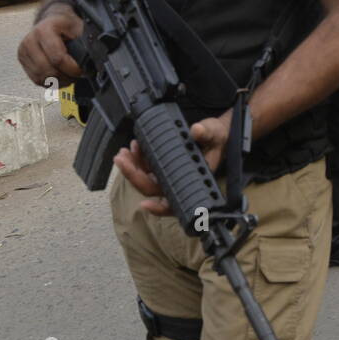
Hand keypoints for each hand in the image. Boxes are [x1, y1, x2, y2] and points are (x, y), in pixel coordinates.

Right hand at [17, 6, 83, 83]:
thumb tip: (89, 62)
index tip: (82, 70)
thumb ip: (84, 44)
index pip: (57, 58)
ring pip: (41, 77)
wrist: (53, 20)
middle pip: (47, 70)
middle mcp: (30, 40)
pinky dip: (50, 82)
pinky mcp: (22, 60)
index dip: (72, 68)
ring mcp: (23, 51)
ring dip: (58, 81)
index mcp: (44, 30)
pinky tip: (60, 77)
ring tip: (70, 76)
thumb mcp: (79, 29)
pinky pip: (36, 79)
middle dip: (65, 76)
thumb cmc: (66, 25)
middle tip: (77, 75)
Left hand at [113, 114, 230, 215]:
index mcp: (194, 180)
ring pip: (146, 180)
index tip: (145, 205)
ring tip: (124, 152)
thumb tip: (197, 131)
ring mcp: (170, 176)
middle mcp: (179, 182)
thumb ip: (207, 132)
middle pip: (152, 188)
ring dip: (132, 168)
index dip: (160, 208)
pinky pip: (147, 170)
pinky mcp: (164, 167)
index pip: (175, 200)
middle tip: (121, 159)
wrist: (216, 134)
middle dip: (133, 175)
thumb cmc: (217, 138)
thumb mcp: (214, 132)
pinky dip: (138, 161)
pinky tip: (134, 148)